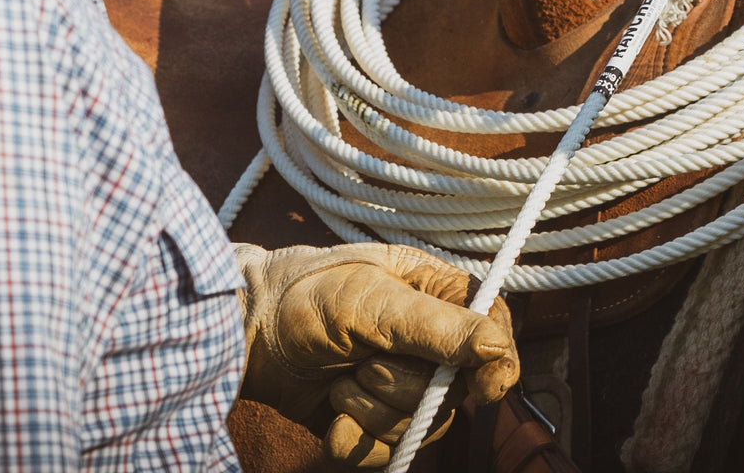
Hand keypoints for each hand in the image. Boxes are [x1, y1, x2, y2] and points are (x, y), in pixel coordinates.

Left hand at [232, 242, 518, 467]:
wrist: (246, 335)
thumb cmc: (306, 294)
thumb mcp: (371, 300)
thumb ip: (437, 326)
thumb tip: (497, 347)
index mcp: (434, 292)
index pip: (493, 327)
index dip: (496, 363)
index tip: (480, 390)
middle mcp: (424, 338)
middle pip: (453, 392)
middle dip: (402, 388)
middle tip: (361, 360)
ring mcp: (398, 380)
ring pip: (419, 426)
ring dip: (371, 412)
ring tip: (339, 381)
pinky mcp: (370, 417)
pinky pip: (386, 451)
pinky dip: (354, 439)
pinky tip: (330, 413)